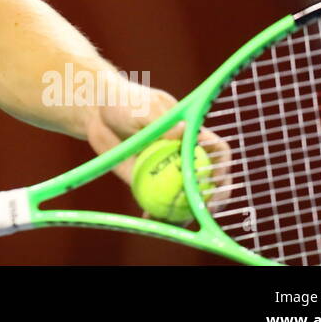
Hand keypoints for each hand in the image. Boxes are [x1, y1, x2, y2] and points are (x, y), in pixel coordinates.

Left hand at [83, 80, 232, 208]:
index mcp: (190, 134)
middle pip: (208, 180)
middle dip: (212, 198)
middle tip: (202, 208)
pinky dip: (157, 212)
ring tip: (174, 219)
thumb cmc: (125, 102)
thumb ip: (162, 120)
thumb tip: (185, 130)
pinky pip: (157, 201)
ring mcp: (168, 170)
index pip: (217, 150)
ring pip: (185, 196)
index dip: (222, 165)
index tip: (213, 178)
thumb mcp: (143, 108)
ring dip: (185, 211)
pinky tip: (149, 218)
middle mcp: (183, 155)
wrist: (97, 114)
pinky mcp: (149, 181)